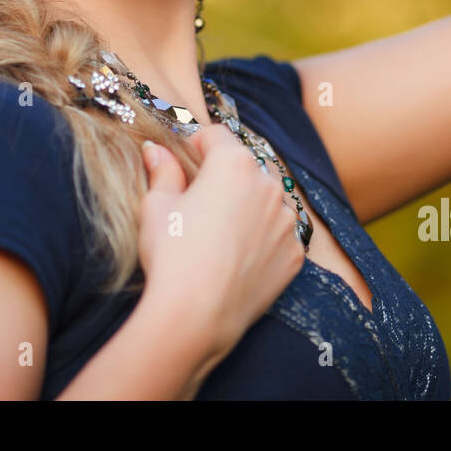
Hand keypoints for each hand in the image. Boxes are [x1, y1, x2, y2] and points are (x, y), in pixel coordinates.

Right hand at [136, 125, 305, 364]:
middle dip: (224, 176)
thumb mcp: (156, 206)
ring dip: (247, 205)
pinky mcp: (294, 253)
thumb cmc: (172, 254)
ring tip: (219, 232)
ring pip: (265, 200)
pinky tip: (237, 255)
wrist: (196, 315)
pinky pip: (278, 233)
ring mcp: (286, 221)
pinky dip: (262, 237)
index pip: (216, 135)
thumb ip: (162, 171)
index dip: (195, 144)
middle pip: (244, 167)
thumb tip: (155, 150)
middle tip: (199, 201)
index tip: (183, 160)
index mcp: (234, 164)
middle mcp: (268, 185)